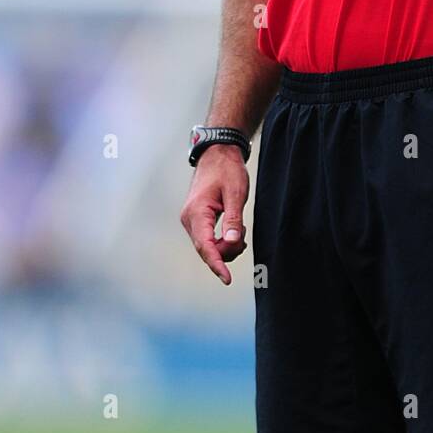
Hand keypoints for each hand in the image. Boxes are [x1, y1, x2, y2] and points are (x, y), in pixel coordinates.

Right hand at [180, 146, 248, 284]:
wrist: (218, 154)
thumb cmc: (227, 169)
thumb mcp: (236, 193)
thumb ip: (233, 219)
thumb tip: (232, 242)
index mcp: (197, 213)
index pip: (205, 246)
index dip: (217, 264)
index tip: (227, 279)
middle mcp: (189, 219)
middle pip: (207, 249)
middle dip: (227, 251)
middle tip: (243, 238)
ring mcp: (191, 220)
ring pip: (208, 246)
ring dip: (226, 246)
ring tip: (240, 229)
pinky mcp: (196, 220)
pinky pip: (208, 239)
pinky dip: (222, 240)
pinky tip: (234, 232)